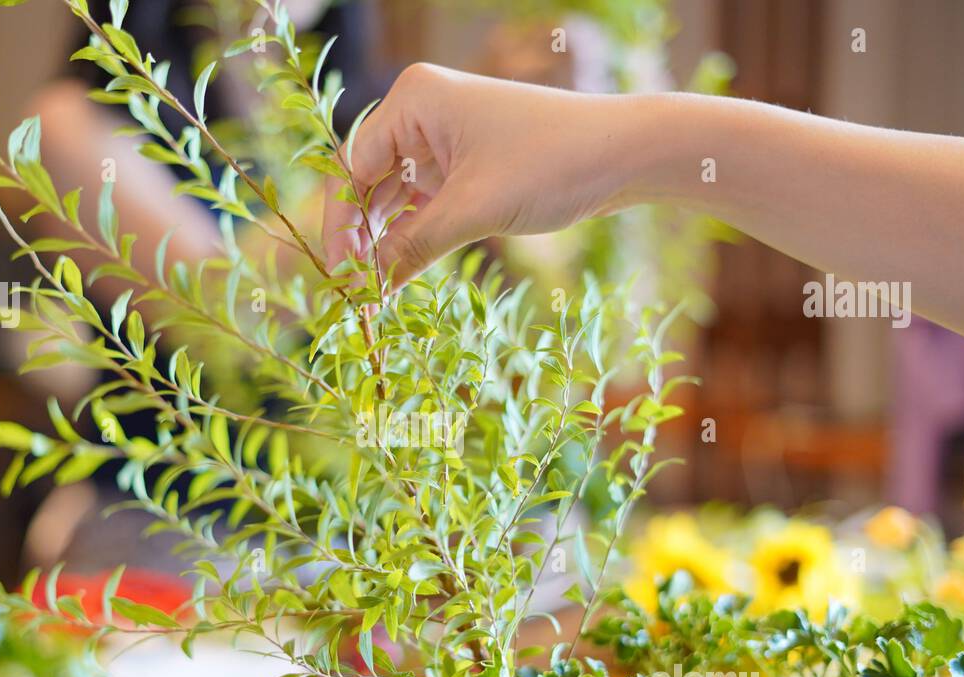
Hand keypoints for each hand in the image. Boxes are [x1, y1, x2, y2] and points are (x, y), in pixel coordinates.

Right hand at [322, 64, 645, 284]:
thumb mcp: (474, 211)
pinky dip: (412, 234)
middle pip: (366, 180)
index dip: (341, 225)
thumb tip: (370, 287)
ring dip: (383, 240)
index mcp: (414, 100)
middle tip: (354, 290)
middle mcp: (421, 111)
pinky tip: (400, 271)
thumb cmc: (551, 165)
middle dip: (359, 235)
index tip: (340, 276)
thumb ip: (413, 247)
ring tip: (374, 289)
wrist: (624, 154)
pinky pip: (422, 200)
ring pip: (392, 194)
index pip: (351, 166)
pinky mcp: (463, 161)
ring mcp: (441, 136)